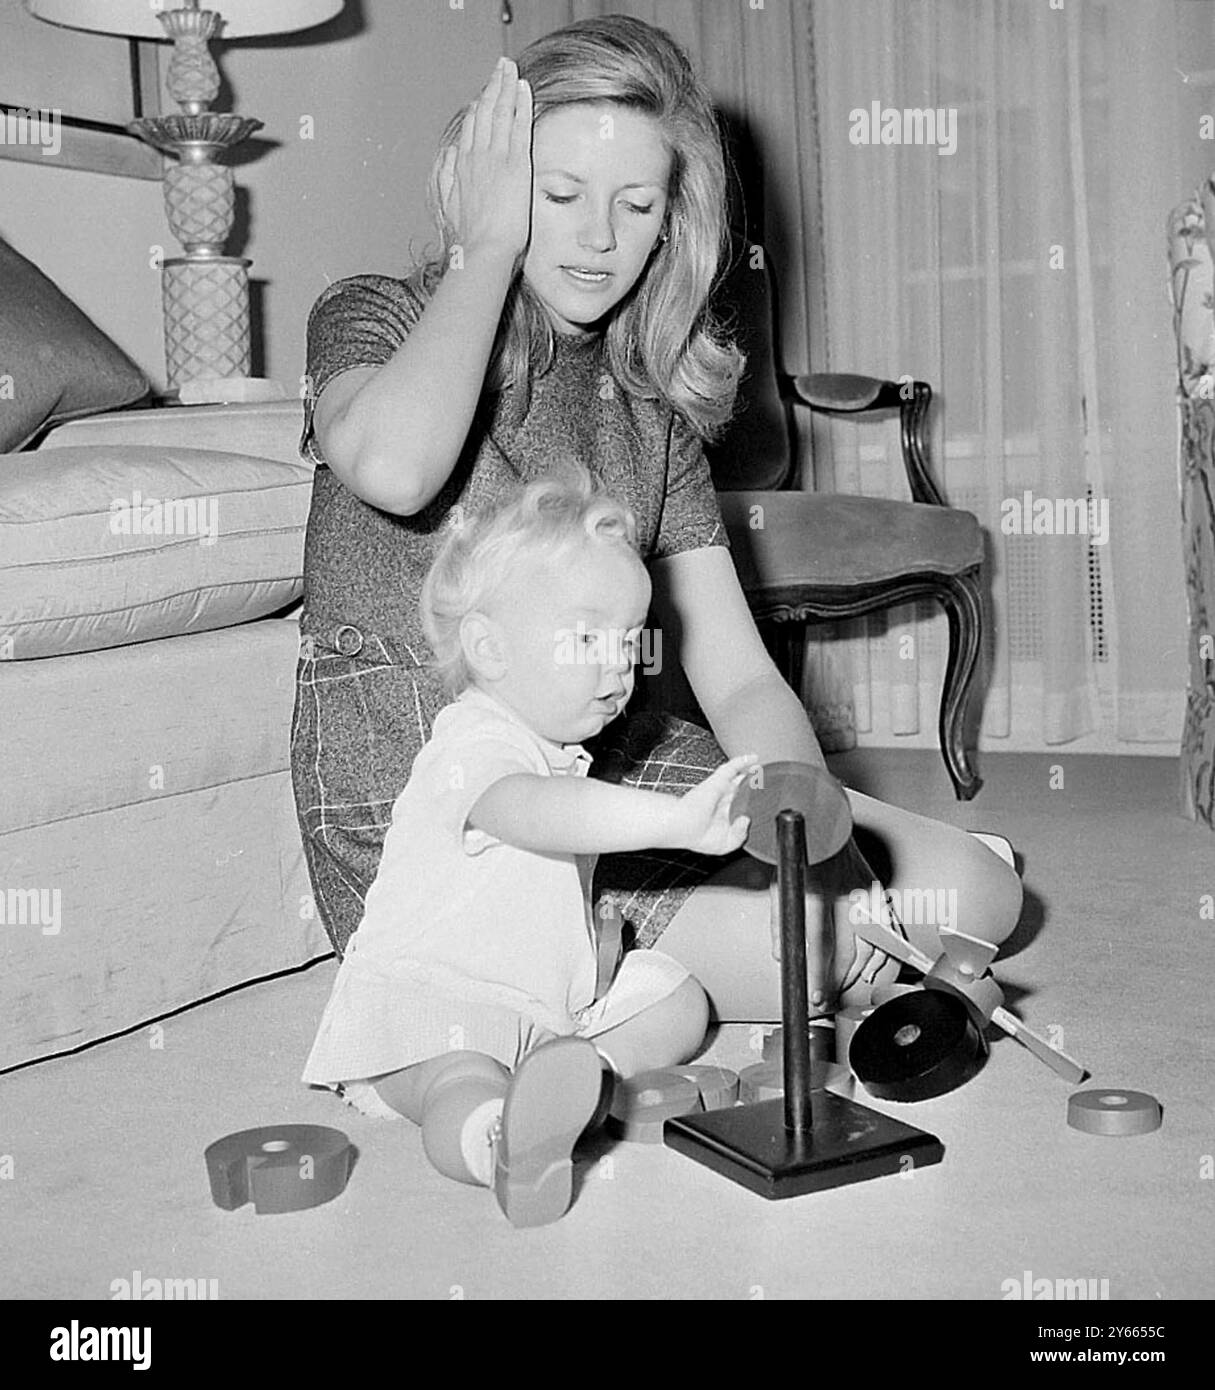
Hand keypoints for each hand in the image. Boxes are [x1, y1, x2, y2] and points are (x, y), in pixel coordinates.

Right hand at [439, 57, 533, 259]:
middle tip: (500, 67)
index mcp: (462, 166)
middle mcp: (476, 156)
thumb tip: (449, 154)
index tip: (486, 93)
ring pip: (499, 112)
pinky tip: (523, 87)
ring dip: (505, 86)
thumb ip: (447, 176)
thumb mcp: (449, 204)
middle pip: (484, 112)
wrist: (483, 250)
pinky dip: (520, 104)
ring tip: (510, 68)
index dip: (480, 107)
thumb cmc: (470, 238)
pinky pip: (518, 126)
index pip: (472, 127)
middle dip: (492, 86)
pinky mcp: (515, 164)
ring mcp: (495, 158)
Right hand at [673, 754, 758, 855]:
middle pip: (743, 791)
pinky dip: (743, 761)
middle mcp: (723, 802)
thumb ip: (740, 834)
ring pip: (739, 778)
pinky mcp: (718, 780)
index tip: (764, 805)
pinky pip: (732, 767)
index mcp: (724, 817)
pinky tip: (754, 758)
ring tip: (762, 771)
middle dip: (755, 789)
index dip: (753, 805)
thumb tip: (747, 819)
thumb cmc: (698, 836)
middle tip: (767, 787)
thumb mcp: (727, 843)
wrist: (684, 826)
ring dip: (751, 774)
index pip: (741, 808)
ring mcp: (721, 790)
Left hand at [767, 860, 894, 1013]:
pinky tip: (871, 970)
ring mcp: (866, 893)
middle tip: (826, 997)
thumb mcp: (779, 883)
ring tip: (843, 987)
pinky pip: (887, 932)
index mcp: (817, 891)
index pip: (820, 944)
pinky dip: (882, 955)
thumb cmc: (798, 850)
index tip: (815, 995)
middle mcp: (845, 893)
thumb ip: (781, 922)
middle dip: (838, 982)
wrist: (822, 819)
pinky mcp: (877, 891)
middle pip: (850, 952)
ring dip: (858, 974)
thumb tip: (783, 955)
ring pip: (871, 947)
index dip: (819, 976)